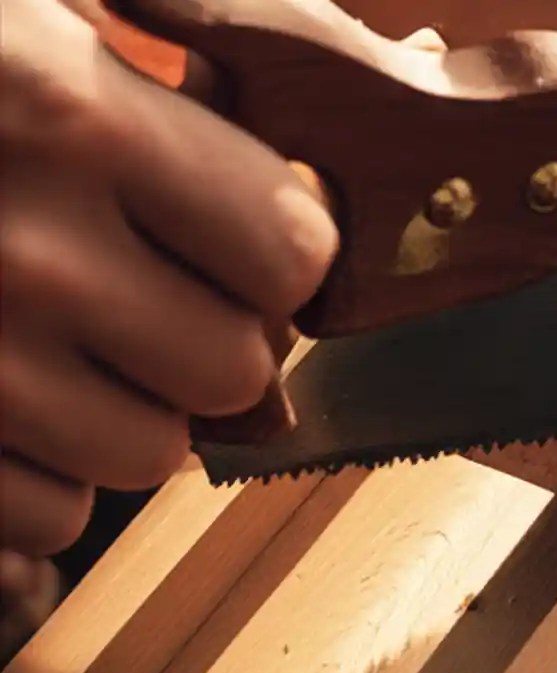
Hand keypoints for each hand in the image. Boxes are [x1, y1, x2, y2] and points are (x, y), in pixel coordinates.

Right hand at [0, 0, 337, 555]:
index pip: (291, 252)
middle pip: (234, 369)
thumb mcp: (33, 7)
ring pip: (152, 455)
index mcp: (72, 115)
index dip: (282, 252)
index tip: (254, 240)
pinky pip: (50, 517)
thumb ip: (166, 42)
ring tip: (80, 344)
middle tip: (163, 294)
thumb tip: (307, 134)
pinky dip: (50, 474)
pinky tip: (12, 398)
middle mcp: (22, 252)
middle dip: (218, 338)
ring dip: (139, 411)